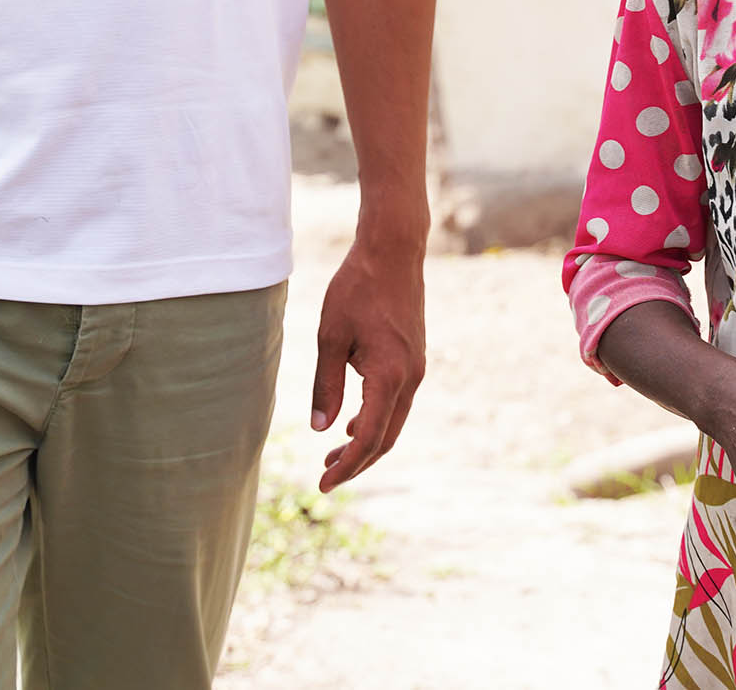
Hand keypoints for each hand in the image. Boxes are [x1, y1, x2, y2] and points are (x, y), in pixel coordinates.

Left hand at [310, 236, 424, 490]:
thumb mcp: (330, 336)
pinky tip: (353, 422)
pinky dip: (376, 419)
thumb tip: (320, 428)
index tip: (323, 484)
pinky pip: (397, 401)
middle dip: (356, 462)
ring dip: (366, 442)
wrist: (393, 250)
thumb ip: (326, 385)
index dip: (346, 466)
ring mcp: (416, 368)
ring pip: (393, 421)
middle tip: (324, 477)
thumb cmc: (357, 287)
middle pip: (386, 438)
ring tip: (333, 455)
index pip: (369, 438)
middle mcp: (410, 377)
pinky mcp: (413, 358)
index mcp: (389, 376)